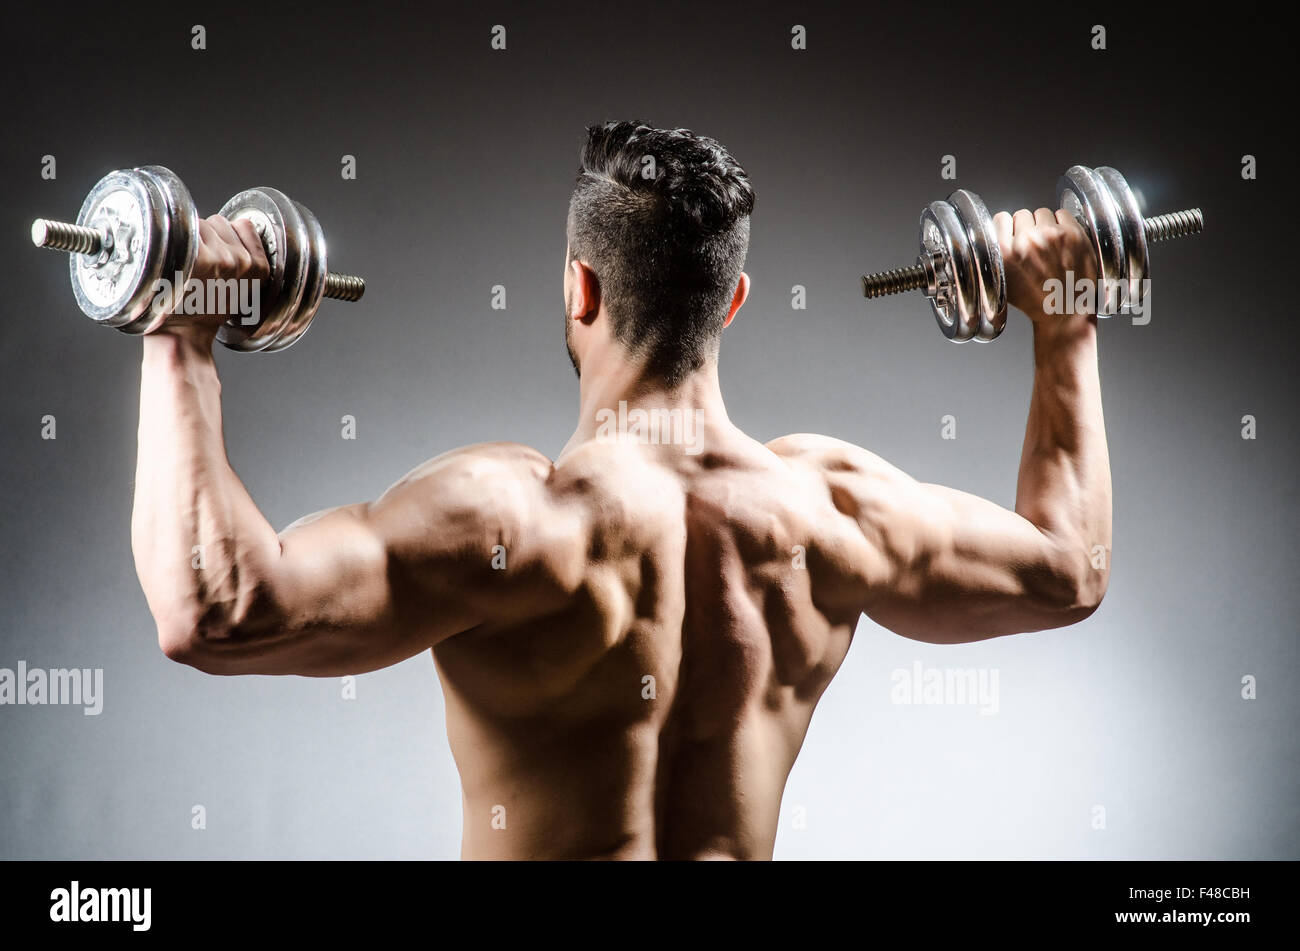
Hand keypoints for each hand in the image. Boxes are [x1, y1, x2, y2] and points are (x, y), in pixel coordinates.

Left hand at [150, 215, 270, 345]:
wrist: (183, 333)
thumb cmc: (204, 311)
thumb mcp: (239, 288)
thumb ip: (243, 257)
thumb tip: (232, 229)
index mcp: (259, 268)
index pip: (244, 227)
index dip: (228, 237)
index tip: (219, 257)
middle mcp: (242, 261)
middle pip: (220, 223)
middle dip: (208, 239)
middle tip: (199, 267)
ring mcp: (220, 258)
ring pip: (201, 224)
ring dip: (190, 239)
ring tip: (186, 266)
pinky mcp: (197, 257)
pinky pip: (185, 228)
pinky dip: (176, 241)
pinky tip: (175, 262)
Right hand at [995, 208, 1097, 329]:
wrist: (1064, 312)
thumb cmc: (1036, 302)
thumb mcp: (1003, 281)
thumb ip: (999, 255)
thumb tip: (1000, 235)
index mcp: (1004, 252)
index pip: (1001, 218)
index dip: (1008, 228)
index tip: (1013, 236)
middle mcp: (1026, 240)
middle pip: (1022, 215)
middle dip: (1026, 227)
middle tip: (1034, 246)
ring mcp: (1051, 235)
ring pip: (1042, 213)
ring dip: (1044, 225)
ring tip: (1049, 245)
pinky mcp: (1072, 233)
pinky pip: (1062, 214)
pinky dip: (1062, 224)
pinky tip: (1062, 241)